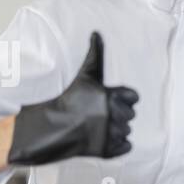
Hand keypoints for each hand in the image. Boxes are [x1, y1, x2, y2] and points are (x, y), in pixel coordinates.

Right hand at [7, 32, 138, 165]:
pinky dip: (116, 145)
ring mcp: (110, 134)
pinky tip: (100, 138)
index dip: (121, 99)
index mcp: (111, 95)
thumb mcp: (85, 75)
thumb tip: (97, 33)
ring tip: (94, 126)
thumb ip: (96, 54)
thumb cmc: (70, 98)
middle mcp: (113, 115)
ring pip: (126, 131)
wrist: (50, 126)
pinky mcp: (107, 150)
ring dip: (114, 130)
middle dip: (116, 114)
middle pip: (130, 115)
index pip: (133, 97)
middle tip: (96, 114)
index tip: (106, 101)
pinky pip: (126, 146)